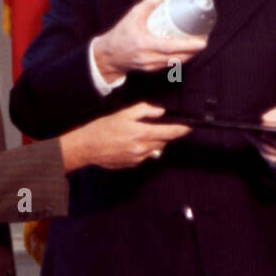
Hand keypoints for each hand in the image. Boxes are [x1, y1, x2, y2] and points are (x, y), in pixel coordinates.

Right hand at [58, 102, 190, 170]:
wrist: (86, 147)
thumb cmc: (103, 128)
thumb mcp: (123, 113)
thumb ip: (144, 110)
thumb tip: (160, 112)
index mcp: (141, 133)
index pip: (169, 133)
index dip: (181, 130)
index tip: (189, 128)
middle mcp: (142, 148)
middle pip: (164, 141)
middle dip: (163, 134)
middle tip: (154, 126)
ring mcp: (138, 158)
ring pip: (155, 149)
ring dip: (153, 142)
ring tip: (138, 134)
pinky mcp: (132, 164)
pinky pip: (145, 156)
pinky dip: (144, 149)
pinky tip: (130, 143)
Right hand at [91, 0, 207, 82]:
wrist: (109, 55)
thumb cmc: (121, 34)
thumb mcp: (132, 15)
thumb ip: (149, 3)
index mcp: (145, 45)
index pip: (171, 47)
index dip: (189, 46)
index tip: (203, 42)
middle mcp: (149, 58)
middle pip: (179, 58)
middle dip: (194, 50)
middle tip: (204, 39)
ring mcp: (151, 66)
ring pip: (176, 63)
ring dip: (189, 55)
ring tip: (198, 44)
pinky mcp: (152, 70)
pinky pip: (170, 64)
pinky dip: (180, 58)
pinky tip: (186, 50)